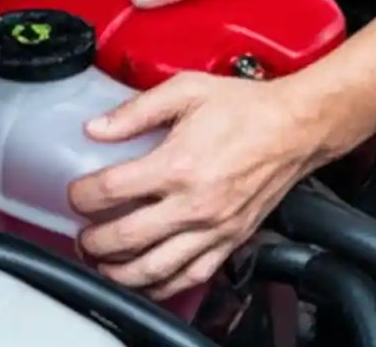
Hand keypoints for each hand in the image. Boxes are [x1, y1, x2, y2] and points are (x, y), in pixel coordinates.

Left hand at [67, 72, 341, 299]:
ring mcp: (213, 227)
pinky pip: (191, 275)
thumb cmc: (248, 108)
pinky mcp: (231, 239)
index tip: (78, 192)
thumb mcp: (188, 90)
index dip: (81, 195)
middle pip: (123, 238)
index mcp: (177, 165)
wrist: (297, 127)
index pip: (109, 191)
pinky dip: (163, 285)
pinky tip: (148, 278)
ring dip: (118, 271)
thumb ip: (137, 110)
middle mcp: (193, 204)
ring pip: (153, 268)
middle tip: (83, 233)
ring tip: (105, 262)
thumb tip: (96, 128)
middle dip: (91, 240)